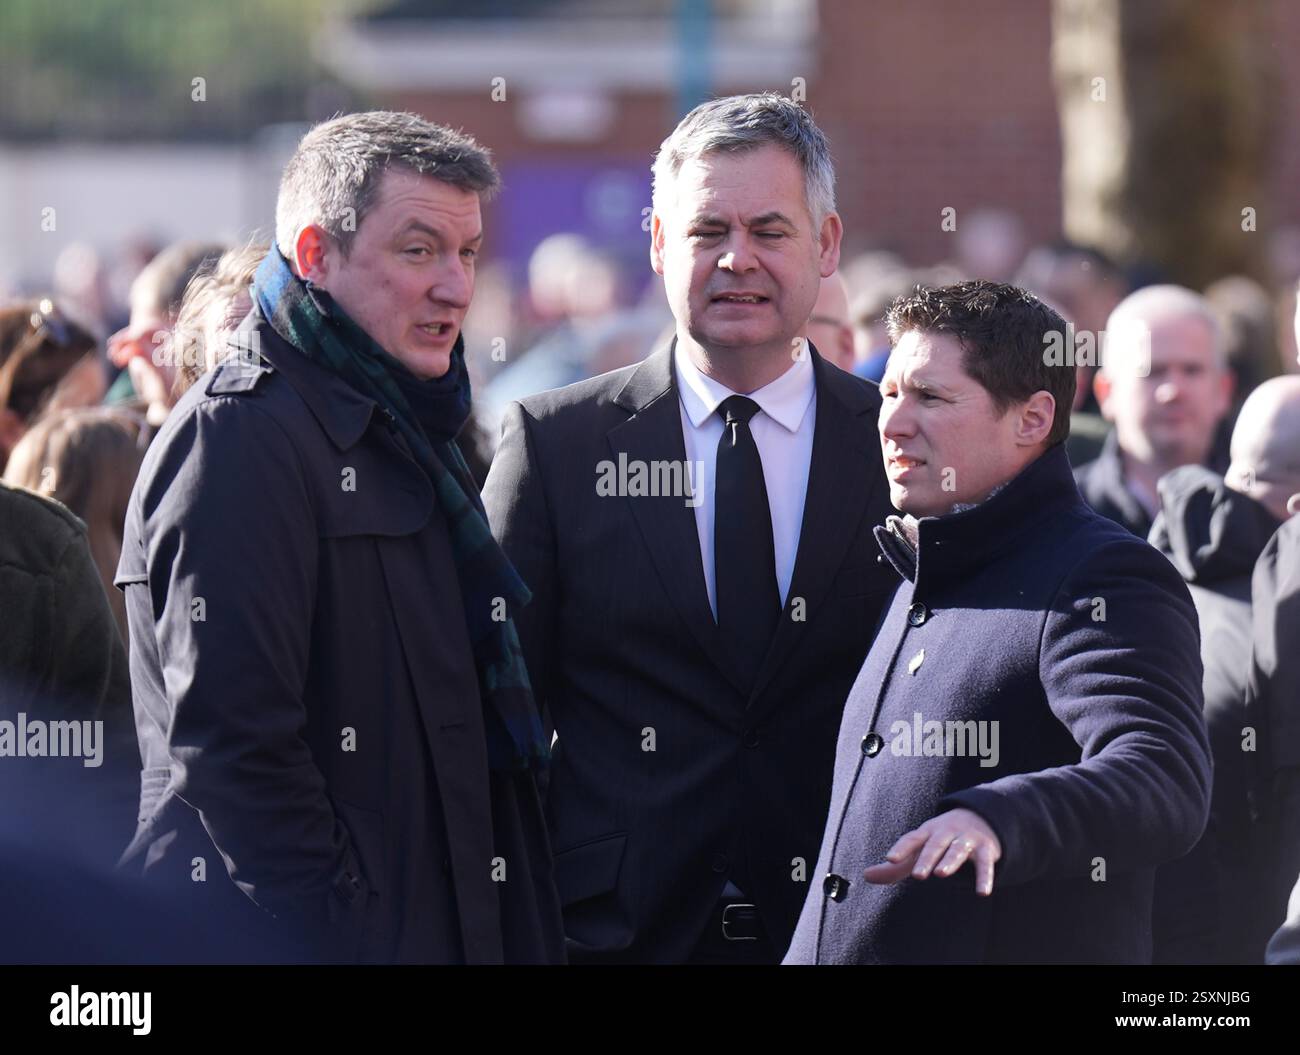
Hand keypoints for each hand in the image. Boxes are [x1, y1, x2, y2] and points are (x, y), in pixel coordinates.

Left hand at [863, 808, 1001, 895]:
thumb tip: (866, 876)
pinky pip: (984, 864)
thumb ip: (896, 866)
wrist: (979, 818)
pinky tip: (982, 892)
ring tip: (941, 873)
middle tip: (918, 875)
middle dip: (926, 858)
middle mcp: (945, 833)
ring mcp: (966, 839)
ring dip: (950, 860)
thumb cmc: (940, 839)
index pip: (911, 839)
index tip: (890, 859)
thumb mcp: (919, 849)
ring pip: (957, 850)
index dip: (901, 848)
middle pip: (934, 845)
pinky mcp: (985, 849)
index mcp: (926, 832)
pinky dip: (984, 877)